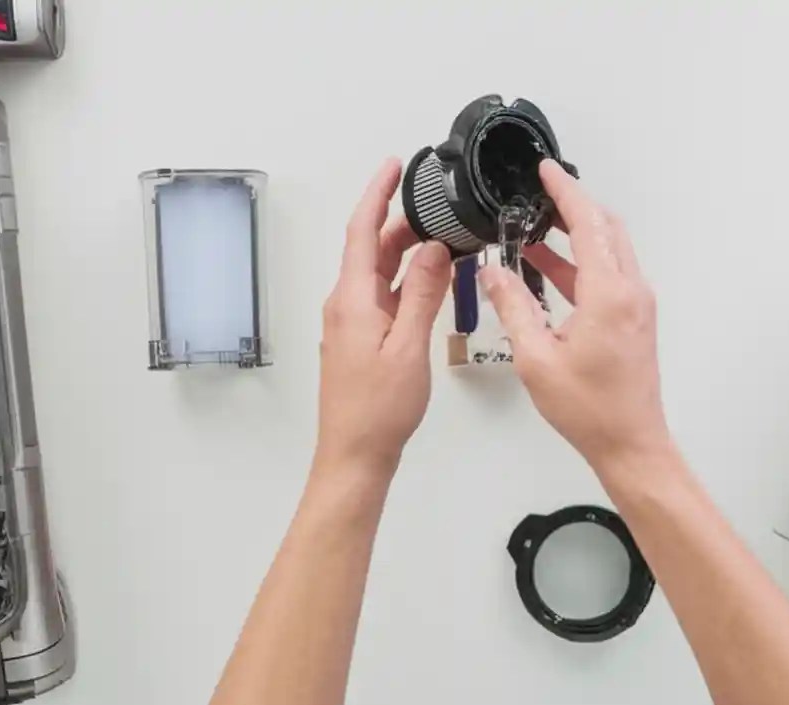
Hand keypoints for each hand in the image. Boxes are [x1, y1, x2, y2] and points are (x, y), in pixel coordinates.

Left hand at [316, 159, 451, 473]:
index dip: (377, 193)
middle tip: (438, 208)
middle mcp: (346, 305)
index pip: (360, 230)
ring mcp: (351, 323)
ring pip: (379, 273)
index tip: (393, 166)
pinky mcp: (360, 340)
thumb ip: (424, 294)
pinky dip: (408, 283)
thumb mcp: (409, 346)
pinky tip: (431, 285)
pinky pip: (384, 297)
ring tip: (443, 240)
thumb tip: (435, 249)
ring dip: (408, 254)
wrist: (355, 454)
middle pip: (371, 249)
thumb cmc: (378, 410)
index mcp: (352, 299)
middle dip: (402, 223)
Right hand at [481, 159, 670, 472]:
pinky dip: (581, 262)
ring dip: (575, 235)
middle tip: (539, 195)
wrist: (630, 442)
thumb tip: (494, 274)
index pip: (587, 223)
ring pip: (609, 250)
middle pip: (605, 228)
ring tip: (534, 230)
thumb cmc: (591, 409)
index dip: (565, 192)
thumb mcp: (536, 358)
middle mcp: (631, 292)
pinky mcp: (635, 319)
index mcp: (609, 294)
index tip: (546, 171)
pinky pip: (609, 275)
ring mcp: (637, 305)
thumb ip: (514, 307)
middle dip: (572, 206)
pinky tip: (550, 269)